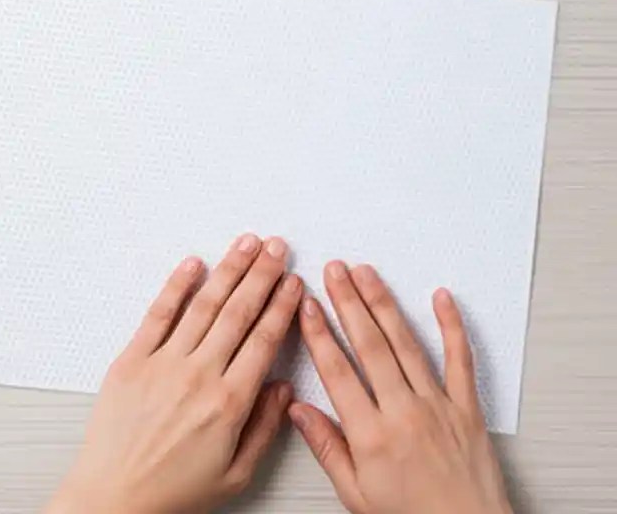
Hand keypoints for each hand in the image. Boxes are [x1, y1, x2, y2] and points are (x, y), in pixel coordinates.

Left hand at [46, 234, 303, 513]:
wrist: (114, 496)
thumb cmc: (171, 491)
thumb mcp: (236, 473)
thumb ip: (264, 427)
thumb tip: (283, 389)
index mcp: (229, 403)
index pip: (265, 340)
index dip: (282, 306)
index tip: (294, 283)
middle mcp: (198, 376)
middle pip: (238, 312)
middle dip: (261, 274)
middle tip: (276, 248)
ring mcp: (162, 364)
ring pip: (203, 305)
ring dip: (228, 270)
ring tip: (245, 244)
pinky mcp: (131, 361)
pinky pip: (157, 314)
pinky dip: (176, 286)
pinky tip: (193, 265)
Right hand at [290, 262, 512, 513]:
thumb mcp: (355, 492)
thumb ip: (327, 447)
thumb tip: (299, 412)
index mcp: (371, 434)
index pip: (337, 371)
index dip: (318, 333)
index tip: (306, 306)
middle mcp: (404, 412)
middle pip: (370, 345)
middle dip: (348, 302)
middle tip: (334, 272)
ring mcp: (438, 405)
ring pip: (406, 344)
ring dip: (384, 304)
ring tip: (367, 275)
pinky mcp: (466, 407)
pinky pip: (459, 359)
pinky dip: (451, 326)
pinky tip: (441, 299)